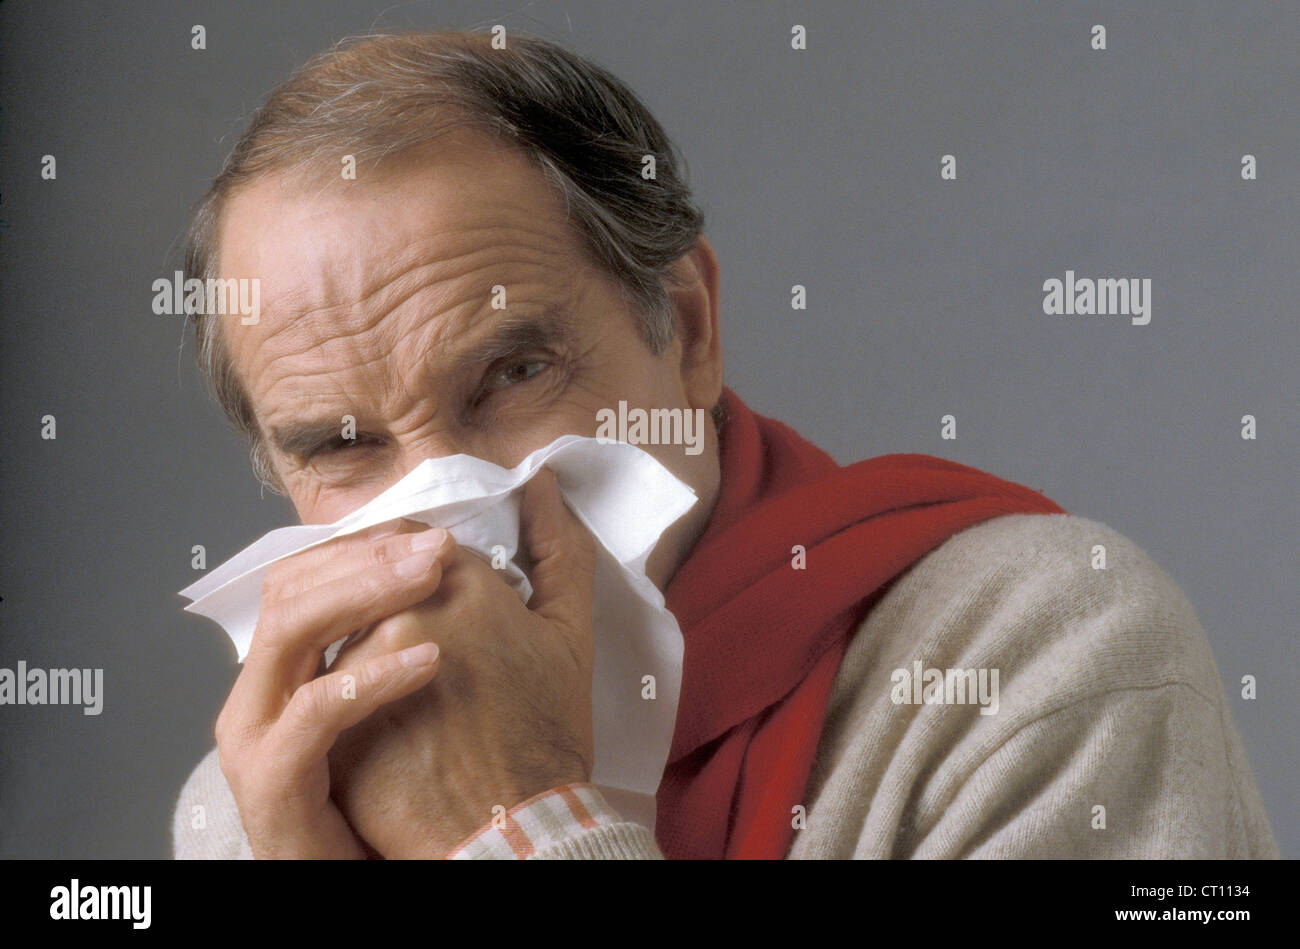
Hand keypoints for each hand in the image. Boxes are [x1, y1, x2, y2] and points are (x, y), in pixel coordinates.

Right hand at [213, 517, 456, 858]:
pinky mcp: (272, 779)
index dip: (361, 547)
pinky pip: (318, 709)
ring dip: (366, 593)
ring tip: (433, 577)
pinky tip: (430, 661)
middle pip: (291, 591)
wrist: (377, 874)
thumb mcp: (385, 705)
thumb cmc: (388, 800)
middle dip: (367, 558)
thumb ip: (389, 642)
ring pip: (292, 630)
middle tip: (437, 545)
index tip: (426, 532)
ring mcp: (257, 735)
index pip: (303, 578)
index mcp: (284, 669)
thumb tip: (435, 576)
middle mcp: (259, 694)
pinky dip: (374, 676)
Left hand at [327, 467, 596, 858]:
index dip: (417, 561)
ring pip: (336, 621)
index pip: (414, 542)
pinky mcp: (327, 716)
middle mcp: (400, 614)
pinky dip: (337, 680)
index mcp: (460, 585)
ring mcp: (357, 664)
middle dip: (379, 590)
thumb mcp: (567, 637)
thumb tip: (544, 482)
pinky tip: (364, 702)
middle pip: (366, 575)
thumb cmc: (546, 737)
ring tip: (391, 670)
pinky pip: (317, 675)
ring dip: (356, 635)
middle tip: (413, 635)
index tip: (429, 586)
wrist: (510, 832)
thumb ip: (558, 550)